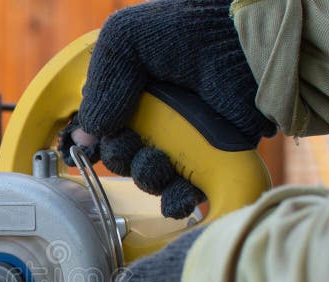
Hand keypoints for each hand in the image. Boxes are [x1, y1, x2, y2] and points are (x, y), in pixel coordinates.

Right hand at [59, 0, 275, 218]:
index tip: (95, 144)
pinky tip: (179, 196)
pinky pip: (186, 193)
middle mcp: (155, 121)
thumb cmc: (186, 30)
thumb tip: (85, 136)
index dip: (97, 142)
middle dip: (122, 158)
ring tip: (159, 162)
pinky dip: (177, 202)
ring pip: (150, 179)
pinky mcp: (211, 161)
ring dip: (147, 178)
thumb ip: (99, 85)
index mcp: (130, 97)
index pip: (103, 132)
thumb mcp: (124, 40)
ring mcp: (183, 143)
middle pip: (123, 159)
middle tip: (133, 144)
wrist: (243, 42)